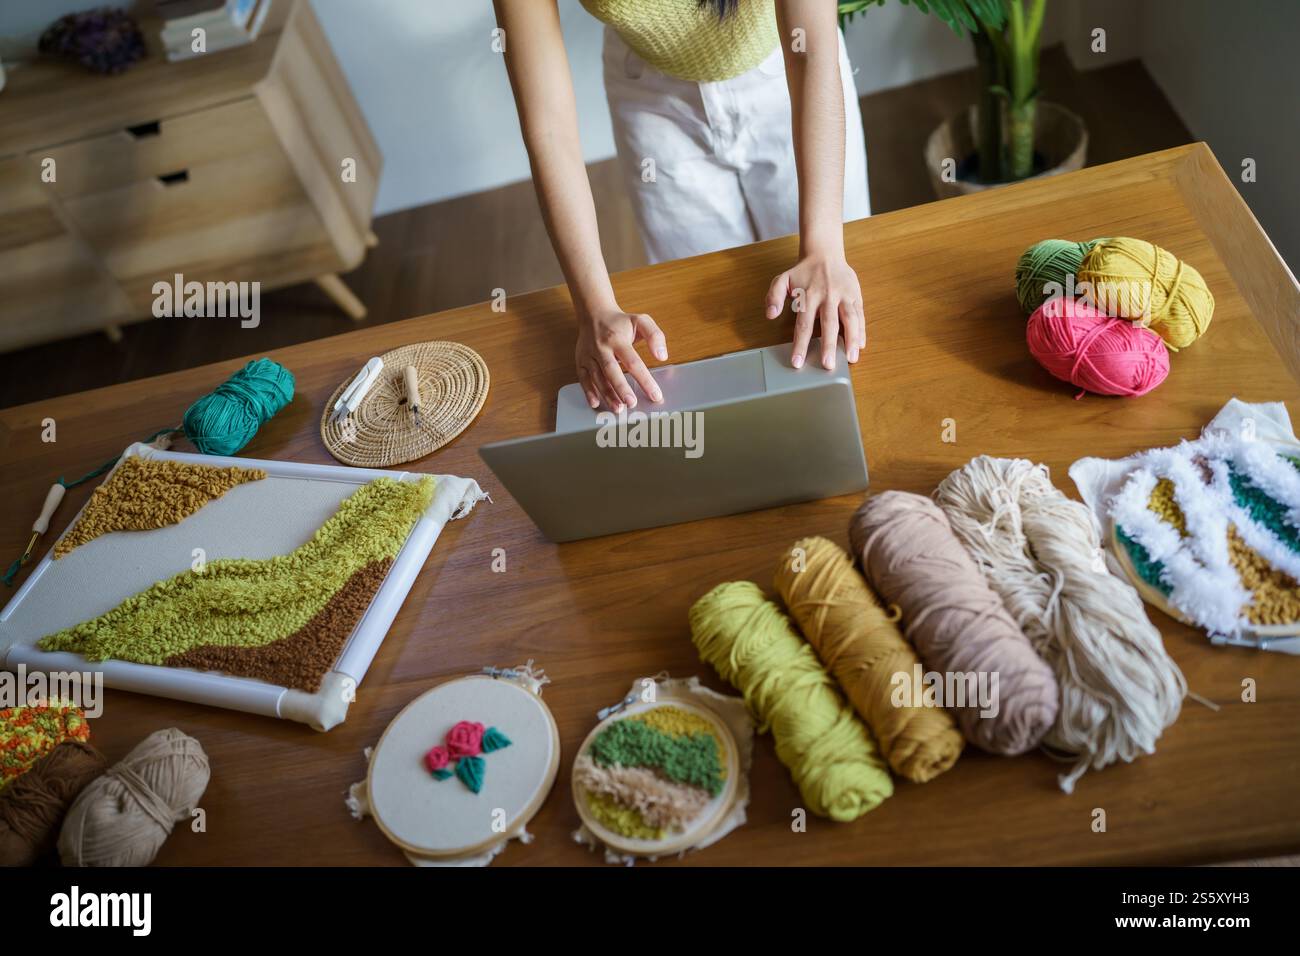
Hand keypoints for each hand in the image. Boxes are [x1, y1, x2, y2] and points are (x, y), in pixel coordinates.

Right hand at [575, 306, 666, 410]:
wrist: (594, 314)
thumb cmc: (620, 322)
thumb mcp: (641, 321)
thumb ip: (655, 336)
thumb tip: (662, 356)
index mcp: (618, 339)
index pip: (633, 362)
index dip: (645, 380)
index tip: (655, 395)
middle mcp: (602, 347)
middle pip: (611, 370)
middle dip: (621, 388)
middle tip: (632, 403)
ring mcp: (589, 355)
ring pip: (597, 377)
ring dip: (607, 394)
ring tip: (618, 408)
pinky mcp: (581, 362)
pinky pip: (583, 379)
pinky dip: (588, 392)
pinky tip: (596, 403)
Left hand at [765, 252, 865, 368]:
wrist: (825, 254)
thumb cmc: (802, 273)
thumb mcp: (782, 279)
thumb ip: (773, 296)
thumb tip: (770, 315)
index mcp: (809, 295)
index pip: (804, 324)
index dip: (800, 344)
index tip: (797, 362)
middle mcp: (828, 296)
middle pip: (829, 324)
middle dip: (829, 346)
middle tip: (828, 365)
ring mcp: (844, 295)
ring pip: (850, 319)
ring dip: (851, 339)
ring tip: (851, 359)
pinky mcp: (856, 295)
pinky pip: (860, 314)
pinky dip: (861, 330)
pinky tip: (860, 346)